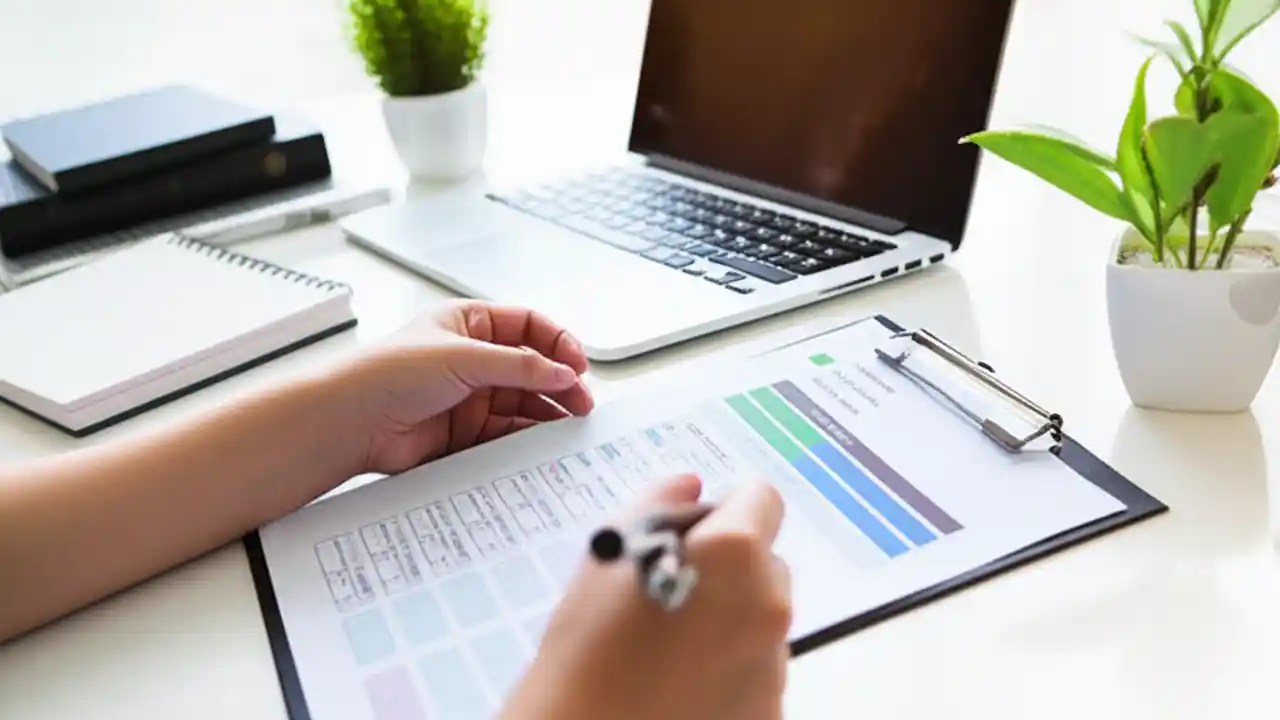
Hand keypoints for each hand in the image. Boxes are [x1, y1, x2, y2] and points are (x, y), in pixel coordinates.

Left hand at [339, 300, 593, 473]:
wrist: (351, 421)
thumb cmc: (390, 373)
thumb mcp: (463, 357)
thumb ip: (519, 366)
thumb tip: (565, 373)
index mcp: (470, 324)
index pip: (528, 326)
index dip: (558, 343)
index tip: (579, 365)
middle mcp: (472, 357)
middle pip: (531, 367)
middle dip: (559, 383)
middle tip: (582, 404)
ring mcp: (469, 394)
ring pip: (522, 401)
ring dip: (546, 412)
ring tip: (568, 426)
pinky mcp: (464, 430)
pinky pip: (505, 431)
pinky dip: (525, 436)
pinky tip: (541, 441)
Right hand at [502, 475, 791, 719]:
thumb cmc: (586, 649)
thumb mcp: (608, 559)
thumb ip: (658, 508)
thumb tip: (691, 487)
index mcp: (734, 552)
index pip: (763, 499)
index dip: (728, 509)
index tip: (697, 533)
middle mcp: (768, 603)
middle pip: (766, 563)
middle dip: (729, 570)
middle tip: (673, 592)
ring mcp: (775, 662)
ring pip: (763, 618)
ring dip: (732, 620)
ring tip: (672, 647)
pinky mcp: (771, 708)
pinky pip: (759, 669)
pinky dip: (733, 669)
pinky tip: (683, 682)